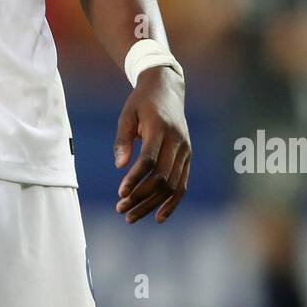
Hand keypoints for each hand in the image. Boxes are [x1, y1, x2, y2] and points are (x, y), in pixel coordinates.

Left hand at [113, 66, 190, 224]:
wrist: (167, 90)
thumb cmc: (141, 103)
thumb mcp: (126, 115)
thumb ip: (122, 140)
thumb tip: (119, 166)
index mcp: (161, 128)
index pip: (150, 160)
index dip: (135, 179)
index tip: (121, 193)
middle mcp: (177, 141)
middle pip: (162, 178)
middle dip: (141, 197)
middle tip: (120, 209)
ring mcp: (185, 151)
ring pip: (172, 186)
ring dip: (152, 204)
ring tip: (130, 216)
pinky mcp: (188, 158)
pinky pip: (182, 185)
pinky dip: (172, 203)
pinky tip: (158, 217)